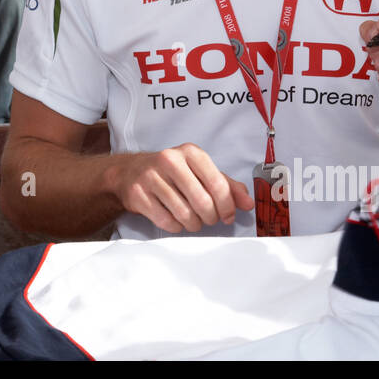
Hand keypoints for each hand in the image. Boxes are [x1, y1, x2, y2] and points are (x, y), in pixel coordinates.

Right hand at [106, 143, 252, 232]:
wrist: (131, 172)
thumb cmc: (172, 172)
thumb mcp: (200, 171)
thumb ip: (226, 186)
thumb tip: (247, 203)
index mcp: (190, 152)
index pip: (217, 184)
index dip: (227, 206)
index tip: (228, 216)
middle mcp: (170, 160)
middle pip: (202, 202)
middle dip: (210, 217)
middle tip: (209, 219)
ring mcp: (151, 177)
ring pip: (184, 214)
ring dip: (194, 224)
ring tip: (193, 220)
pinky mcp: (138, 194)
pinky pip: (166, 221)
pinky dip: (176, 226)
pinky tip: (176, 220)